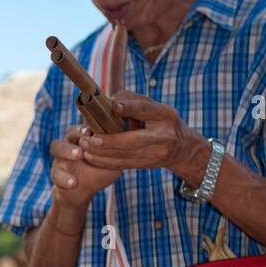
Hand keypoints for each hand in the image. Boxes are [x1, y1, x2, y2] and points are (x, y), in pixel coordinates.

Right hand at [50, 124, 122, 210]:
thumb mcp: (114, 160)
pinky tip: (74, 182)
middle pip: (70, 130)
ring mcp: (61, 156)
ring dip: (68, 149)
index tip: (100, 121)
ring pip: (57, 146)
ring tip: (79, 155)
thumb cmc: (100, 171)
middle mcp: (71, 142)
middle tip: (88, 135)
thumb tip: (138, 134)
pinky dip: (65, 178)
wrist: (82, 191)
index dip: (91, 120)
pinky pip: (56, 173)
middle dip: (79, 132)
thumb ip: (121, 149)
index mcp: (86, 137)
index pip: (87, 123)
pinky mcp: (55, 172)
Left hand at [75, 93, 208, 179]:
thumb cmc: (161, 120)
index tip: (113, 106)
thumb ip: (133, 101)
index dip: (130, 108)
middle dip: (110, 141)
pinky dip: (104, 162)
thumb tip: (107, 101)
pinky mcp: (147, 165)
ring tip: (84, 146)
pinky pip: (123, 165)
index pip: (146, 110)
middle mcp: (163, 135)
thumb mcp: (154, 107)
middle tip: (90, 138)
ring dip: (102, 153)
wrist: (181, 148)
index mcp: (165, 115)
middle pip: (134, 140)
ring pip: (125, 155)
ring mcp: (156, 153)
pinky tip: (90, 157)